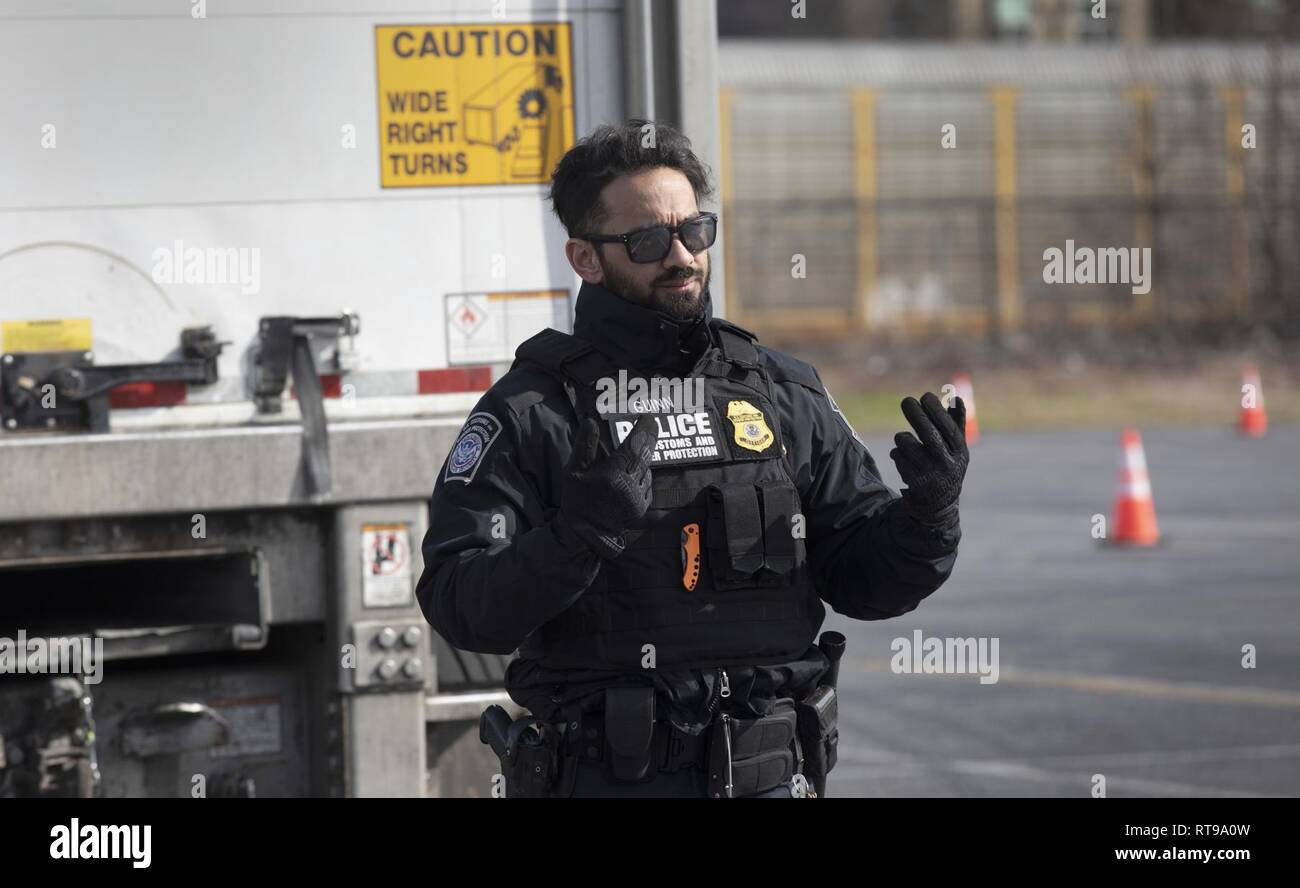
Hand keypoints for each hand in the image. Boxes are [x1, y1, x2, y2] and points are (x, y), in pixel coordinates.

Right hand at [556, 414, 657, 558]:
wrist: (584, 534)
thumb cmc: (577, 500)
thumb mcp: (574, 472)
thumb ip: (584, 446)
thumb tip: (591, 422)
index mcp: (613, 475)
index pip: (634, 446)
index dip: (643, 430)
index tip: (648, 417)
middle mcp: (629, 486)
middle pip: (645, 456)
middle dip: (649, 439)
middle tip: (650, 425)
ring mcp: (638, 498)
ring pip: (648, 470)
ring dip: (645, 458)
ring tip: (637, 450)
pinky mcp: (642, 508)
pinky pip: (648, 485)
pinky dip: (644, 475)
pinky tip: (634, 473)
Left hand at [888, 392, 968, 524]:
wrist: (937, 505)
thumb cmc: (945, 467)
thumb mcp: (955, 449)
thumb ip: (956, 424)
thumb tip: (956, 397)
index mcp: (960, 453)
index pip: (949, 429)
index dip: (937, 411)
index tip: (926, 396)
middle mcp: (948, 464)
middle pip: (929, 435)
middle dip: (916, 415)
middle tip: (907, 401)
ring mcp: (930, 475)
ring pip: (907, 445)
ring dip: (902, 438)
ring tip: (905, 441)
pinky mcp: (914, 483)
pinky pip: (898, 458)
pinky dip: (897, 454)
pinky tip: (902, 458)